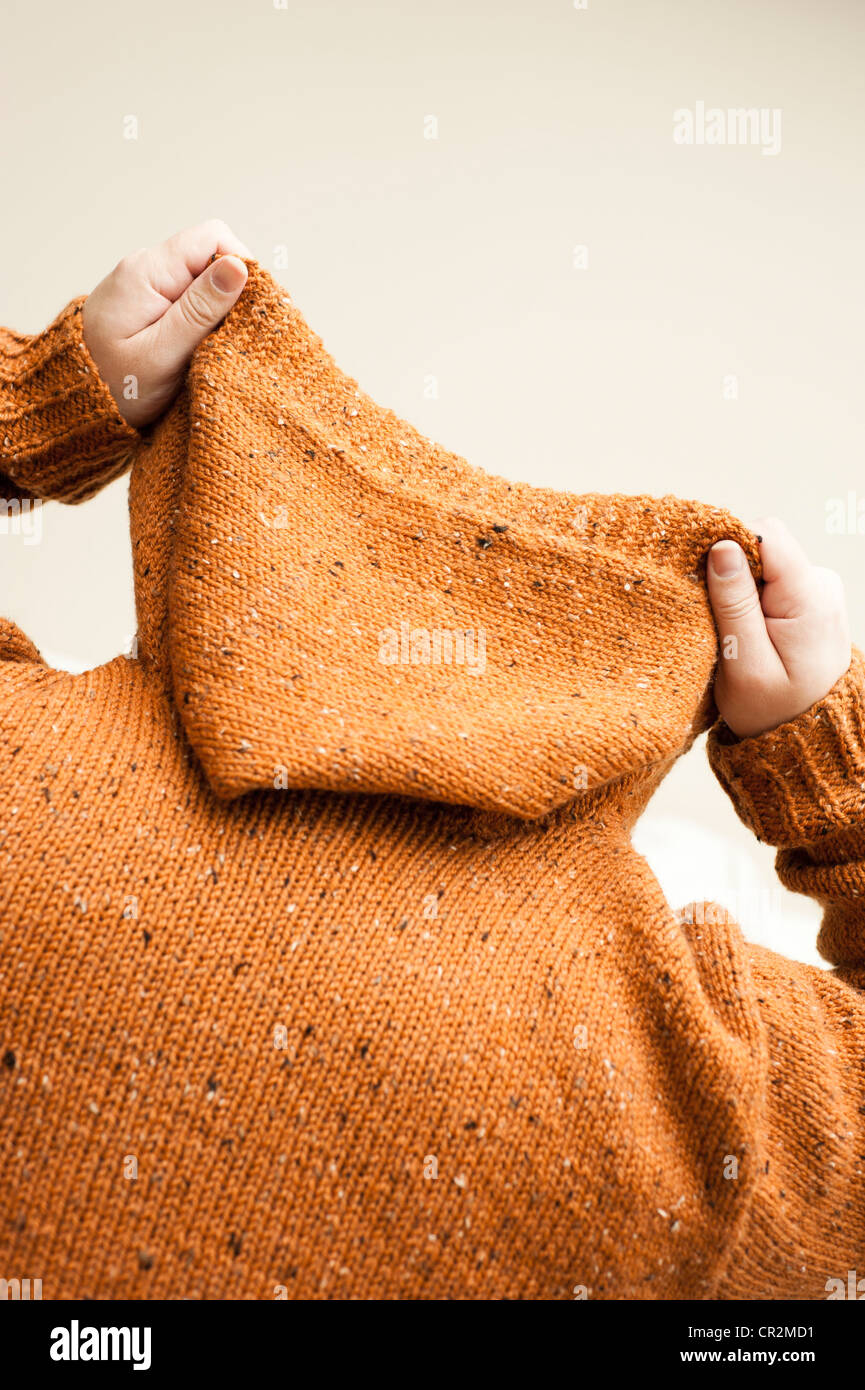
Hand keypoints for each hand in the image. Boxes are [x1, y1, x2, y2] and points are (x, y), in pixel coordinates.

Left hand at [82, 220, 249, 427]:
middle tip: (231, 336)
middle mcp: (144, 267)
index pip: (213, 238)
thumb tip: (239, 266)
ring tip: (212, 346)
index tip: (247, 310)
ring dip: (217, 309)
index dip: (242, 267)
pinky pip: (187, 295)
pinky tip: (198, 346)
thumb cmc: (117, 387)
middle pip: (210, 255)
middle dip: (231, 293)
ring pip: (201, 278)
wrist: (74, 404)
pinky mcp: (147, 302)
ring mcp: (145, 284)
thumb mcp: (163, 355)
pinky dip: (201, 318)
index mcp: (146, 272)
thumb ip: (201, 310)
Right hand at [707, 517, 850, 738]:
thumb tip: (723, 546)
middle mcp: (822, 584)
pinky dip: (753, 600)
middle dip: (733, 576)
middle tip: (721, 622)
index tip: (705, 582)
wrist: (804, 736)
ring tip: (736, 633)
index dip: (728, 547)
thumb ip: (734, 603)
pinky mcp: (811, 598)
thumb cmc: (771, 709)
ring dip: (742, 591)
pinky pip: (773, 579)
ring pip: (765, 564)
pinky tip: (749, 632)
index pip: (766, 534)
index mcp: (810, 598)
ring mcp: (820, 590)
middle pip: (764, 547)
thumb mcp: (743, 663)